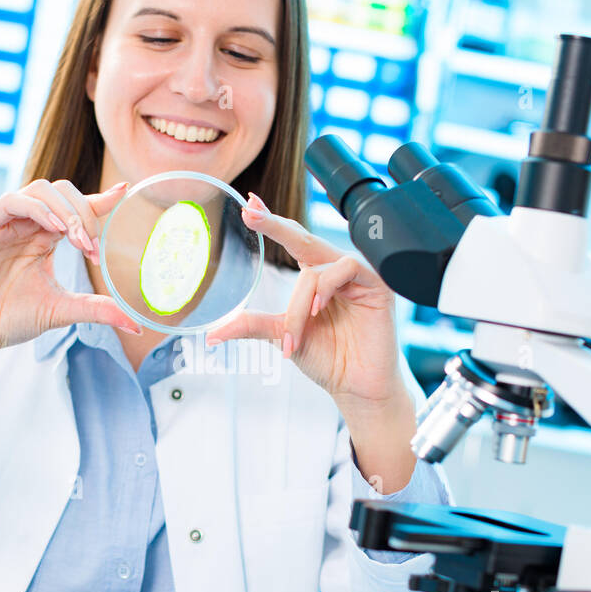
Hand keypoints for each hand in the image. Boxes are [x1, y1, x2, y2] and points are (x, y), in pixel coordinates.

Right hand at [0, 179, 140, 424]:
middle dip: (84, 212)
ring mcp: (4, 222)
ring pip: (40, 190)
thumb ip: (97, 310)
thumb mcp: (62, 310)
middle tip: (92, 245)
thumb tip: (136, 327)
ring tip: (78, 240)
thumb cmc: (9, 319)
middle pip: (61, 192)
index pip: (74, 207)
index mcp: (43, 237)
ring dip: (65, 210)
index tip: (124, 193)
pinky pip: (12, 201)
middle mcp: (25, 224)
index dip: (99, 199)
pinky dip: (38, 209)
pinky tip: (55, 229)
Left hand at [204, 192, 406, 412]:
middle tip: (250, 213)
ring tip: (294, 333)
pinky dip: (325, 288)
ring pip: (317, 268)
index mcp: (317, 276)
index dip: (271, 221)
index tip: (248, 204)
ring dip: (299, 303)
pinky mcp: (377, 283)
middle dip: (275, 225)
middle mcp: (336, 270)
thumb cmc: (328, 360)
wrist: (355, 387)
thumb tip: (213, 333)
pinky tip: (317, 309)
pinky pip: (346, 267)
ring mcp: (358, 275)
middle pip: (303, 238)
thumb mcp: (283, 338)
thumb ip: (253, 326)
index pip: (293, 241)